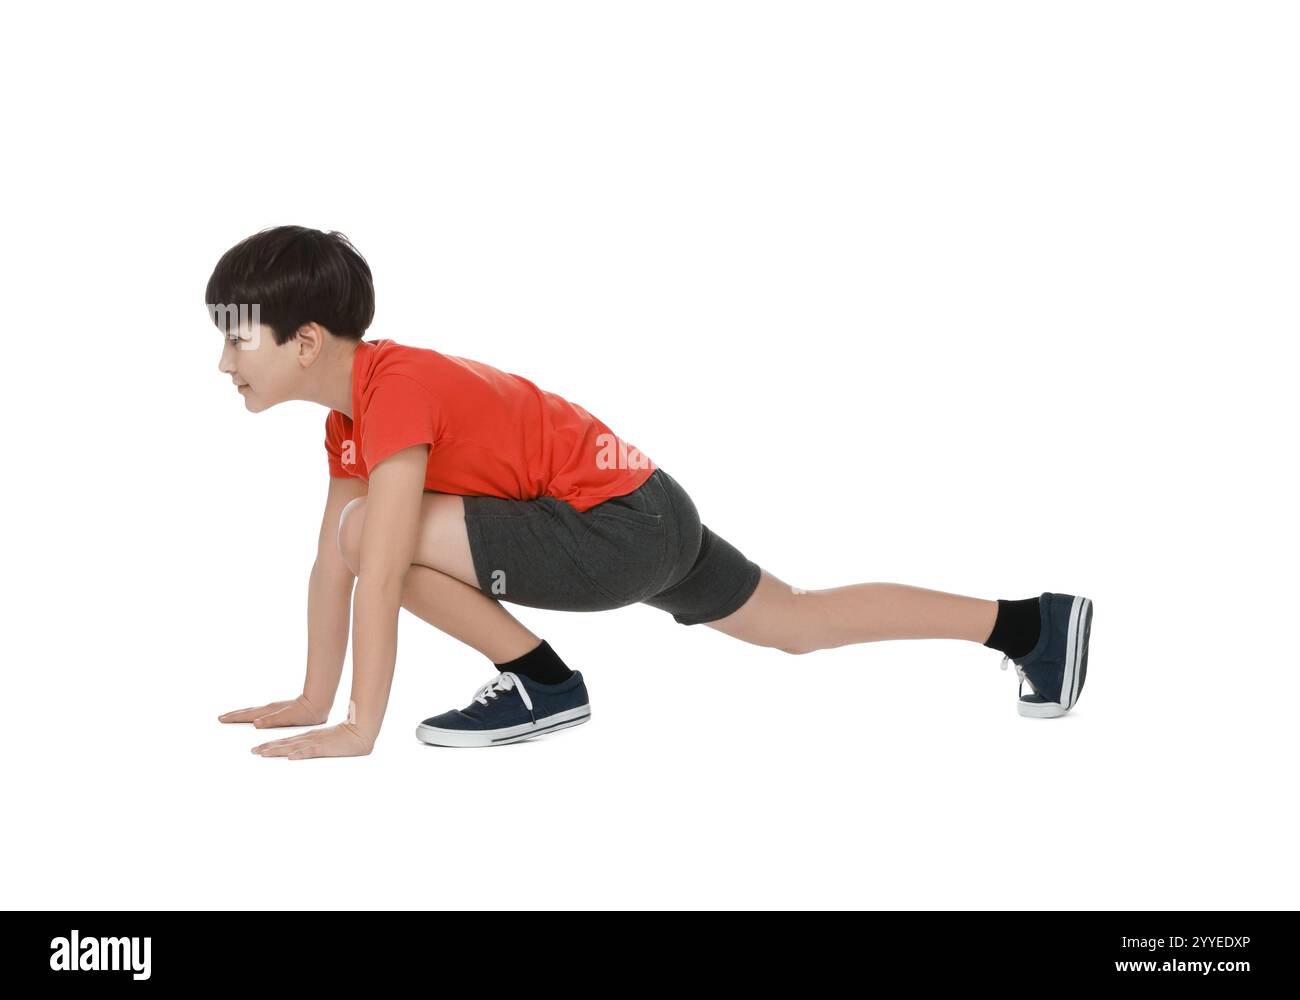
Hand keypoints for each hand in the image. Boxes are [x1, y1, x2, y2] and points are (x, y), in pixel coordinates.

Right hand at [218, 694, 328, 728]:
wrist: (318, 704)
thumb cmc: (305, 712)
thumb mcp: (287, 718)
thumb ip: (271, 720)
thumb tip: (255, 723)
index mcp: (269, 712)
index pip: (247, 715)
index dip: (234, 718)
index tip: (222, 719)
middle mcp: (269, 709)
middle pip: (248, 712)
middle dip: (234, 715)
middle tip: (221, 718)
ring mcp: (274, 709)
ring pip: (253, 711)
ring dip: (242, 714)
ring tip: (232, 716)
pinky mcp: (279, 710)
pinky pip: (261, 712)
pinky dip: (253, 715)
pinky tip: (254, 718)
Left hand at [251, 723, 374, 759]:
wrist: (361, 732)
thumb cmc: (345, 739)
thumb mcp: (325, 742)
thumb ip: (313, 747)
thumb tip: (300, 753)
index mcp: (309, 738)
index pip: (287, 741)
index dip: (271, 745)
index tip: (258, 749)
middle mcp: (309, 739)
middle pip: (285, 744)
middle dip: (268, 748)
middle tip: (253, 751)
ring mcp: (316, 742)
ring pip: (293, 747)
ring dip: (278, 750)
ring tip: (264, 753)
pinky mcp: (325, 747)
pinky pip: (311, 751)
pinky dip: (300, 753)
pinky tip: (291, 756)